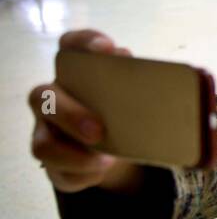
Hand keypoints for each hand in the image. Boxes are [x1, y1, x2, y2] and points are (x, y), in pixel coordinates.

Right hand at [29, 30, 134, 192]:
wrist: (119, 148)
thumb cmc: (125, 112)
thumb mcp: (137, 98)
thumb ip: (144, 87)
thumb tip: (172, 83)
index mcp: (76, 74)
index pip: (69, 46)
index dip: (83, 42)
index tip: (108, 49)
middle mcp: (55, 98)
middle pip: (42, 96)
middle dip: (69, 114)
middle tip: (99, 131)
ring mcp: (48, 131)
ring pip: (42, 143)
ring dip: (73, 155)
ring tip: (107, 161)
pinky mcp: (55, 162)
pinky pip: (58, 172)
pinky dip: (82, 175)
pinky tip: (101, 172)